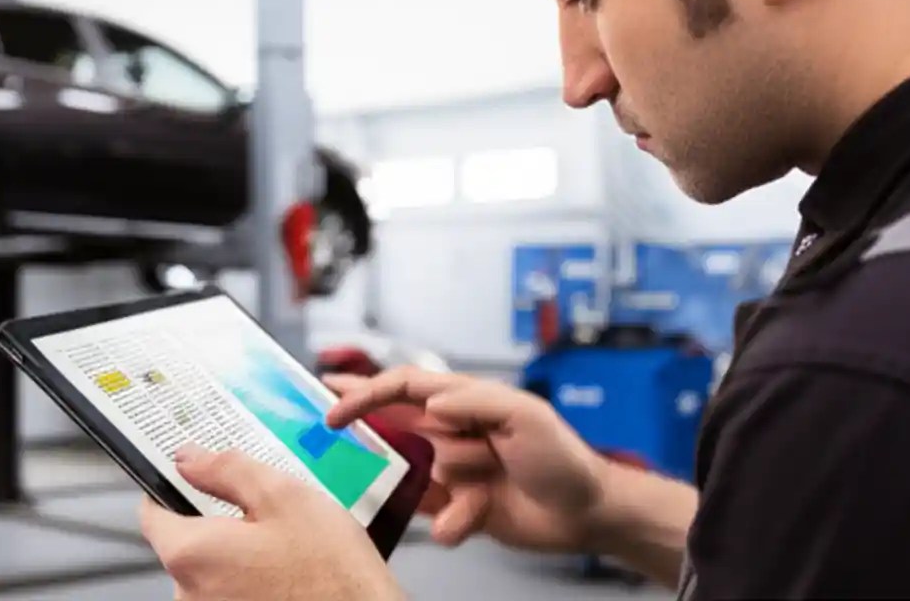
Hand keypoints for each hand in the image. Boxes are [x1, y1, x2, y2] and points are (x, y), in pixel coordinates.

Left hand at [139, 446, 403, 600]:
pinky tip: (290, 577)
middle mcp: (189, 595)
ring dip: (241, 558)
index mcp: (192, 553)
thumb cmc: (333, 572)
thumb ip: (227, 471)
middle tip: (268, 516)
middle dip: (221, 526)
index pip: (152, 513)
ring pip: (214, 574)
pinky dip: (254, 583)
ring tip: (289, 552)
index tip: (199, 479)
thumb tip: (187, 458)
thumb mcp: (285, 497)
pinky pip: (233, 595)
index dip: (174, 488)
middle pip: (187, 545)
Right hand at [325, 368, 610, 551]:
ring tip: (459, 492)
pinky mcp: (459, 507)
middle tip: (321, 429)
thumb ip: (476, 402)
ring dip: (426, 491)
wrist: (587, 512)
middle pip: (391, 425)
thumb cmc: (563, 457)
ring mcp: (453, 471)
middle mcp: (451, 433)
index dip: (365, 392)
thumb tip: (432, 403)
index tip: (332, 405)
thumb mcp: (524, 415)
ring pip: (411, 479)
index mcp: (464, 402)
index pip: (402, 387)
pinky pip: (435, 516)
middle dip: (360, 427)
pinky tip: (471, 520)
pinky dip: (450, 521)